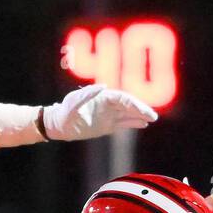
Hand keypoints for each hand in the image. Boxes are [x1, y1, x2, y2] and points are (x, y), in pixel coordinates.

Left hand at [41, 84, 157, 141]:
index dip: (134, 104)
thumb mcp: (74, 102)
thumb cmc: (65, 112)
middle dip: (141, 109)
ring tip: (151, 119)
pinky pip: (123, 123)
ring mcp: (109, 115)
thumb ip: (87, 94)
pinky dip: (133, 123)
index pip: (123, 99)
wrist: (59, 125)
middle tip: (152, 116)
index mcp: (103, 97)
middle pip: (129, 105)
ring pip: (128, 114)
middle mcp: (108, 104)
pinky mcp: (108, 125)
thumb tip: (103, 86)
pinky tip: (143, 124)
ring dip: (140, 116)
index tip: (143, 111)